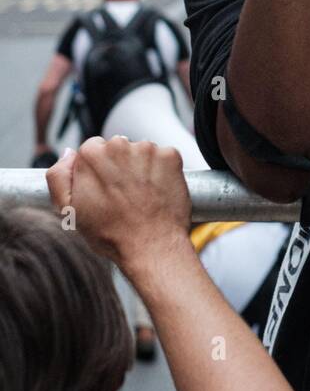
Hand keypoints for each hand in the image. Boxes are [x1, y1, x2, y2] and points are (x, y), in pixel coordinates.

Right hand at [46, 137, 191, 273]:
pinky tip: (156, 192)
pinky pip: (162, 158)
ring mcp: (147, 149)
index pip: (92, 149)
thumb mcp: (69, 210)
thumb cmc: (110, 233)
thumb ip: (59, 177)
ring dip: (140, 168)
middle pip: (117, 148)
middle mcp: (120, 144)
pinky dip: (161, 171)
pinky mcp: (170, 156)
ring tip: (140, 196)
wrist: (151, 246)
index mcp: (92, 154)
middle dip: (118, 166)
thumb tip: (68, 153)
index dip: (96, 171)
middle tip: (121, 195)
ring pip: (140, 153)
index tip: (102, 189)